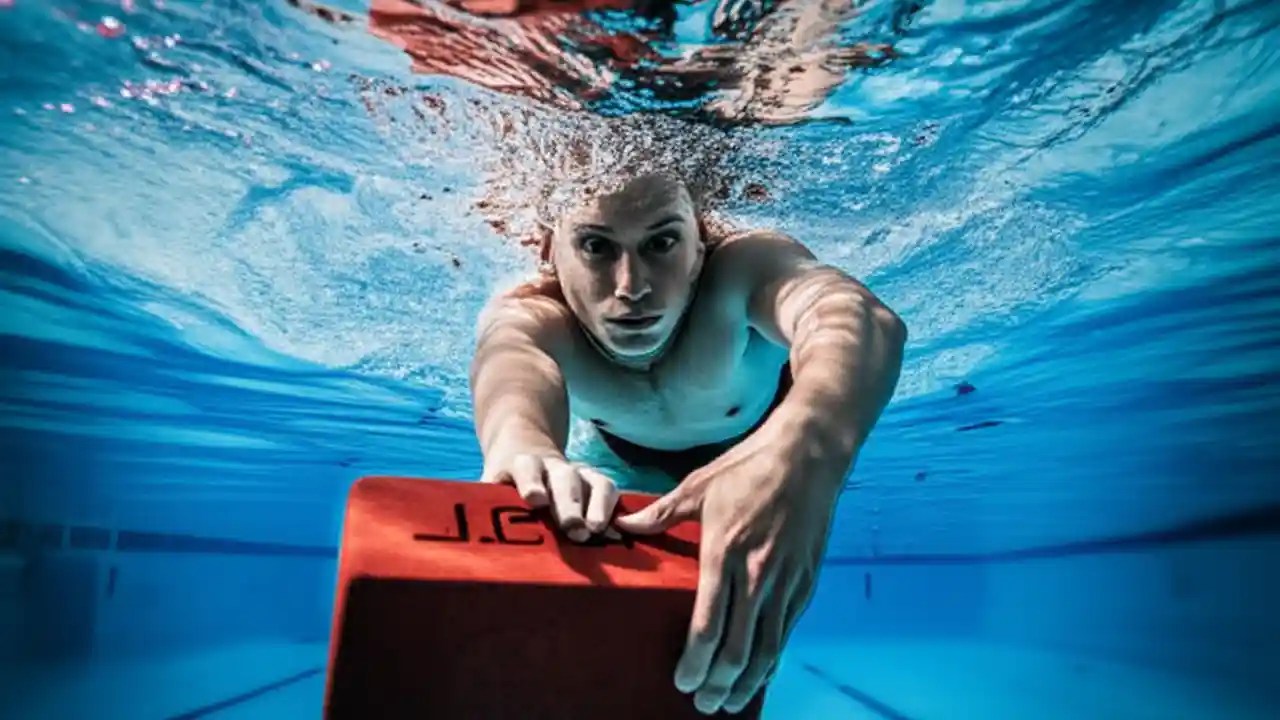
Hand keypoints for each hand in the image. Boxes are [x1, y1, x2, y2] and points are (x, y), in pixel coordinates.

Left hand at [482, 452, 621, 542]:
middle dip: (570, 503)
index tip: (535, 499)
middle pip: (564, 478)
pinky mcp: (595, 480)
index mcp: (521, 464)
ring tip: (596, 531)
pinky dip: (612, 507)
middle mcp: (552, 465)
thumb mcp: (489, 488)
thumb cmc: (503, 483)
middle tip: (573, 528)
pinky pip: (609, 488)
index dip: (531, 481)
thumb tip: (472, 542)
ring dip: (596, 506)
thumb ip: (484, 507)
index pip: (526, 467)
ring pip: (592, 481)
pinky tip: (615, 531)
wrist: (523, 446)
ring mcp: (577, 471)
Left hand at [613, 424, 846, 713]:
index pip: (709, 624)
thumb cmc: (748, 469)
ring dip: (747, 682)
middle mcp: (757, 575)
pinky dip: (772, 659)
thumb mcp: (698, 487)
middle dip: (719, 684)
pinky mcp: (805, 582)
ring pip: (767, 648)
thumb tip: (623, 525)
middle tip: (702, 704)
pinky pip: (786, 632)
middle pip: (738, 648)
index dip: (695, 661)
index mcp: (724, 553)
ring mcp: (785, 581)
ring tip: (729, 702)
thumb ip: (660, 513)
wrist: (807, 457)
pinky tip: (760, 673)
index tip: (681, 680)